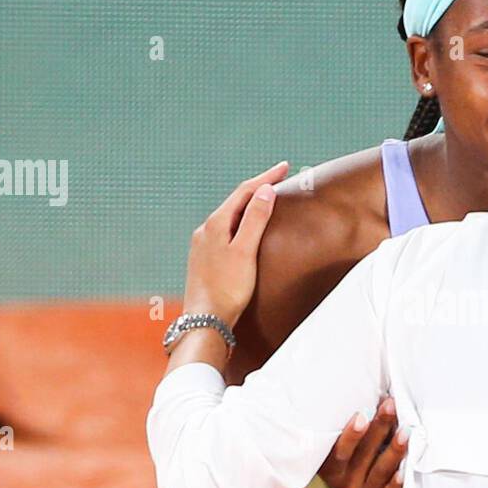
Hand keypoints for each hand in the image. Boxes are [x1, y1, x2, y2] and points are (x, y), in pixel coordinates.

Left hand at [182, 161, 288, 326]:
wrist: (205, 320)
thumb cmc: (227, 289)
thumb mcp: (245, 251)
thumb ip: (255, 220)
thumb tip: (265, 191)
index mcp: (216, 224)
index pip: (244, 192)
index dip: (265, 178)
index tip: (284, 167)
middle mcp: (206, 230)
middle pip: (235, 201)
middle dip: (258, 188)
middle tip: (279, 178)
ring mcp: (203, 244)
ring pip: (230, 216)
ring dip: (249, 205)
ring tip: (266, 199)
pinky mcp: (205, 258)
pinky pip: (225, 231)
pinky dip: (241, 222)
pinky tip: (246, 229)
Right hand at [319, 397, 407, 487]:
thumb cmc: (353, 461)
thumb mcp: (343, 449)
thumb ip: (355, 428)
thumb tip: (376, 395)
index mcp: (331, 468)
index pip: (337, 452)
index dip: (350, 435)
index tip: (362, 414)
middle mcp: (346, 483)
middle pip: (362, 455)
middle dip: (378, 429)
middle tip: (390, 407)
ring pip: (380, 470)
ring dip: (394, 449)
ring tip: (406, 431)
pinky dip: (399, 481)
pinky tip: (407, 468)